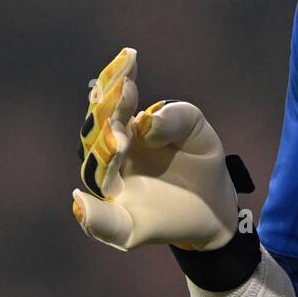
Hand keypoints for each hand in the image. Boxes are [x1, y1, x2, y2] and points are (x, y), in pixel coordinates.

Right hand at [73, 48, 242, 251]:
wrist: (217, 204)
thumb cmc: (198, 159)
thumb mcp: (195, 128)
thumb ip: (174, 118)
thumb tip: (143, 126)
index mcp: (125, 131)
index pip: (110, 107)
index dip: (114, 87)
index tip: (127, 69)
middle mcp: (112, 159)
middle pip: (97, 136)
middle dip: (108, 116)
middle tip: (123, 95)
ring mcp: (116, 193)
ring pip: (96, 173)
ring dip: (104, 154)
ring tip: (117, 137)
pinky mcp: (126, 227)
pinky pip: (104, 223)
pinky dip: (92, 217)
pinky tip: (81, 205)